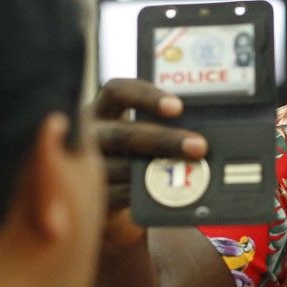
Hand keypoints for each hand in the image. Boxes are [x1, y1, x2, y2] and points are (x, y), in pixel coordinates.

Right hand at [88, 79, 208, 245]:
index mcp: (103, 110)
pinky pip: (118, 195)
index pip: (117, 92)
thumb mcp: (138, 130)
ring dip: (157, 171)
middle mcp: (89, 134)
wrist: (103, 190)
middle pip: (122, 134)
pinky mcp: (93, 195)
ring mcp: (86, 165)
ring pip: (120, 167)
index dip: (145, 96)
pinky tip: (168, 194)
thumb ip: (160, 125)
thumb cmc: (130, 150)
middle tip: (199, 146)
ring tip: (191, 175)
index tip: (178, 107)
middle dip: (163, 140)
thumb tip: (199, 132)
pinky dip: (144, 194)